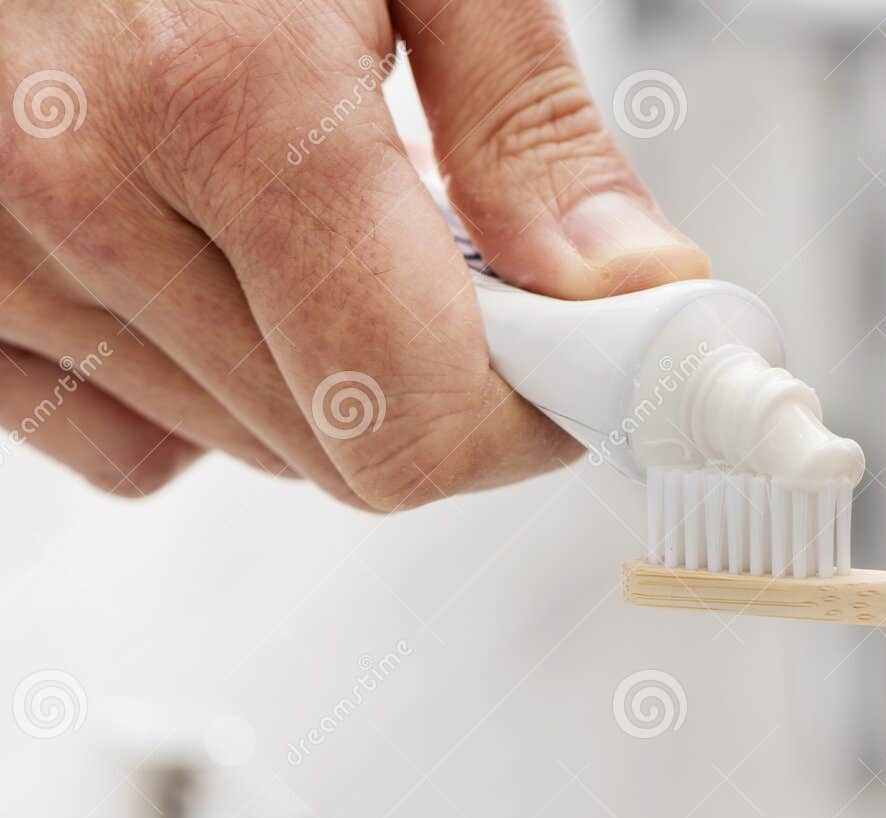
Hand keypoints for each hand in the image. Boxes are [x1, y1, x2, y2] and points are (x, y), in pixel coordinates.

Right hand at [0, 0, 705, 505]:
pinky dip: (209, 389)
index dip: (525, 419)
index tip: (570, 366)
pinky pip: (130, 439)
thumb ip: (525, 123)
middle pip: (344, 450)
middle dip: (441, 384)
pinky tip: (223, 267)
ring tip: (322, 225)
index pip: (410, 418)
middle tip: (463, 269)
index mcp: (221, 94)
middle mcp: (80, 195)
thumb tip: (620, 286)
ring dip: (327, 377)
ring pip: (248, 449)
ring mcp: (0, 255)